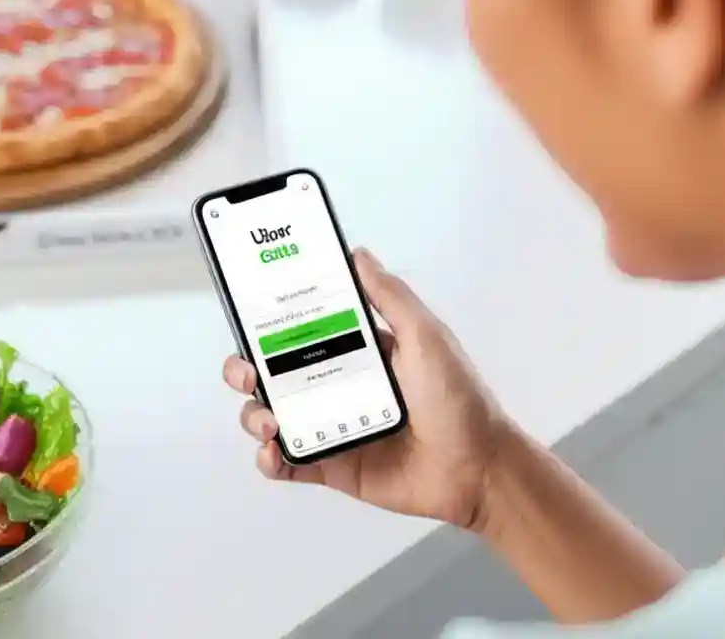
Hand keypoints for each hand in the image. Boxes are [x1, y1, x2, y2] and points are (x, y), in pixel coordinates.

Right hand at [222, 249, 509, 528]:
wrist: (478, 469)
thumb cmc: (461, 401)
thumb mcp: (426, 337)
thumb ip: (390, 297)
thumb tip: (358, 255)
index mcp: (360, 351)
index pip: (303, 329)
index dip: (271, 323)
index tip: (250, 313)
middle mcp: (340, 386)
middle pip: (274, 372)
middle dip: (246, 369)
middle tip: (247, 372)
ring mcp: (333, 426)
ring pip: (272, 416)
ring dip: (254, 415)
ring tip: (268, 420)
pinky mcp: (333, 465)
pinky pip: (288, 463)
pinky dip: (270, 459)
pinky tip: (275, 451)